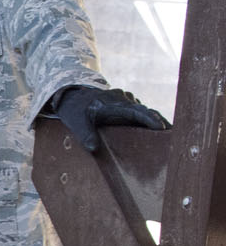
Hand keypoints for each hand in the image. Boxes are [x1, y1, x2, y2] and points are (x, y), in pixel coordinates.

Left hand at [52, 85, 170, 152]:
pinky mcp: (127, 104)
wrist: (72, 96)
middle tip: (174, 135)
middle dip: (160, 122)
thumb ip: (85, 135)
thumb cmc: (74, 111)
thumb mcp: (76, 123)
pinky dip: (149, 120)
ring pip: (144, 111)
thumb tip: (93, 149)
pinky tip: (158, 131)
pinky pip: (140, 112)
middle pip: (145, 111)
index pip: (136, 111)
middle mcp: (123, 100)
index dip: (149, 119)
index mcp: (113, 104)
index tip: (161, 127)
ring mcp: (126, 101)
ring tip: (170, 135)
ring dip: (156, 122)